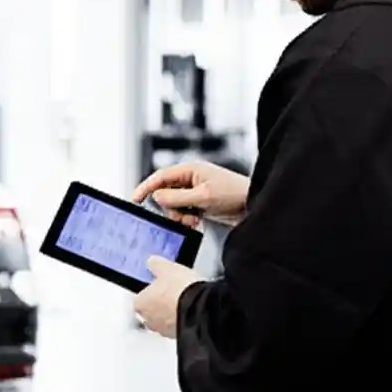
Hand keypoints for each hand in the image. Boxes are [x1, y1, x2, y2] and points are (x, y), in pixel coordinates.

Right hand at [131, 160, 249, 228]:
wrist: (256, 205)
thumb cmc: (235, 194)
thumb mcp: (202, 197)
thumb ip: (176, 198)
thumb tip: (156, 197)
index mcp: (190, 169)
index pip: (160, 177)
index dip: (146, 188)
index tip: (135, 200)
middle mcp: (191, 178)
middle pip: (165, 193)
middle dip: (170, 208)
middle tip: (181, 217)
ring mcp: (196, 191)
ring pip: (174, 205)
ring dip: (180, 216)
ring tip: (194, 221)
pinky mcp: (201, 203)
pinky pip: (184, 211)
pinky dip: (187, 219)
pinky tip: (197, 222)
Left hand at [134, 256, 202, 338]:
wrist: (201, 307)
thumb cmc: (180, 289)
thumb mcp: (167, 268)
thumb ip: (156, 265)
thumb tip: (152, 262)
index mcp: (140, 303)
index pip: (139, 298)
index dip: (150, 292)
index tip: (158, 287)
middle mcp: (149, 320)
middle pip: (150, 312)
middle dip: (159, 305)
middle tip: (171, 294)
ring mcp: (164, 330)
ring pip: (164, 322)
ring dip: (171, 314)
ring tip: (183, 302)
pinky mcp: (179, 336)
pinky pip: (178, 328)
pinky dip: (182, 321)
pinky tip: (191, 312)